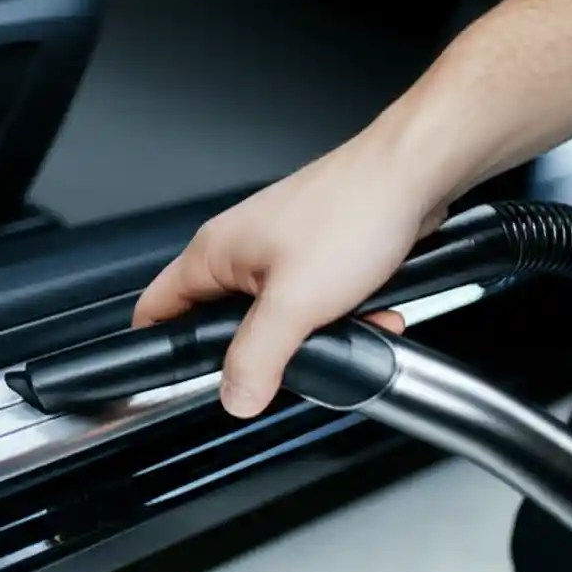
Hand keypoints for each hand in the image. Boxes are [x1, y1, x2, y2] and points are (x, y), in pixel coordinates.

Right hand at [133, 137, 448, 418]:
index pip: (155, 310)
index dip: (161, 350)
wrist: (415, 174)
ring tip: (344, 329)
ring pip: (275, 317)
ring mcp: (276, 250)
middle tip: (286, 362)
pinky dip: (341, 315)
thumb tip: (235, 398)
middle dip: (262, 352)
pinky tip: (370, 313)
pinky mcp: (315, 253)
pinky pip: (313, 302)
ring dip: (312, 334)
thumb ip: (257, 358)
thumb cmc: (353, 211)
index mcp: (212, 254)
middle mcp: (237, 250)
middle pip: (221, 323)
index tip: (182, 382)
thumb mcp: (295, 303)